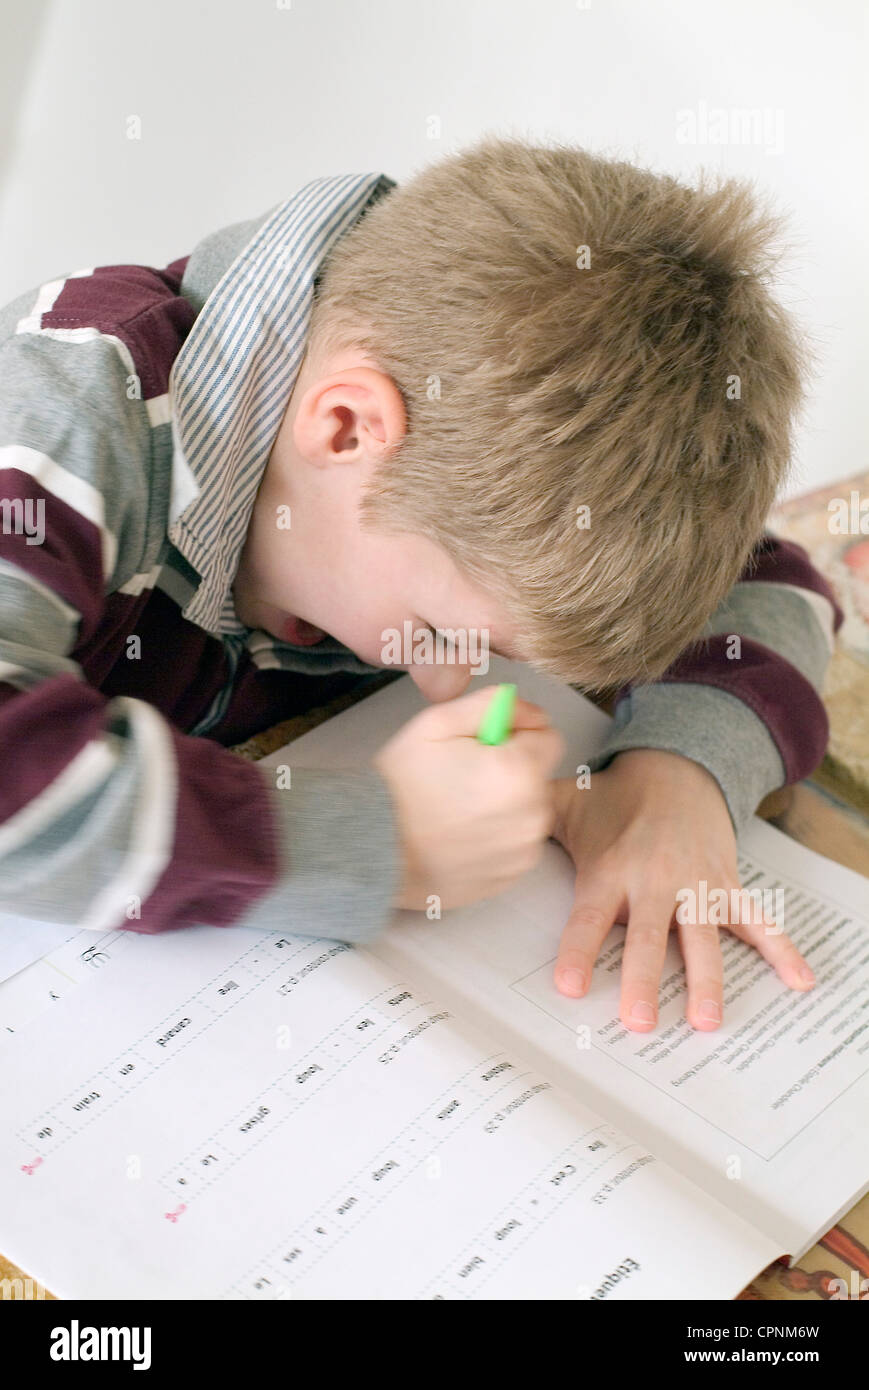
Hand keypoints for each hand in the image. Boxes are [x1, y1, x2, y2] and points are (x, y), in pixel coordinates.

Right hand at [374, 686, 563, 910]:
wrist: (372, 848)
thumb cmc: (400, 785)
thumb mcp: (437, 724)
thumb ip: (493, 704)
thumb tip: (532, 713)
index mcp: (520, 771)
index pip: (548, 738)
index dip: (516, 735)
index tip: (484, 746)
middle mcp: (532, 814)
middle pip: (539, 776)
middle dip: (511, 771)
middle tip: (463, 777)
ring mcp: (523, 850)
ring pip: (529, 812)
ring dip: (507, 805)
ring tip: (458, 809)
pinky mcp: (511, 876)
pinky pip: (516, 844)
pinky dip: (497, 838)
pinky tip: (461, 835)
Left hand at [549, 749, 815, 1032]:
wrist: (675, 768)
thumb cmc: (614, 798)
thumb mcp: (566, 804)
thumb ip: (527, 818)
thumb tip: (485, 821)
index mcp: (610, 870)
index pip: (589, 917)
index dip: (578, 951)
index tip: (569, 986)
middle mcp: (653, 881)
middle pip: (647, 937)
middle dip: (642, 979)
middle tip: (638, 1021)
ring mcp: (695, 885)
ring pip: (702, 938)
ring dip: (706, 980)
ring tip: (705, 1020)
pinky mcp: (727, 885)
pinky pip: (757, 921)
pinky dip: (781, 950)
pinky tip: (797, 980)